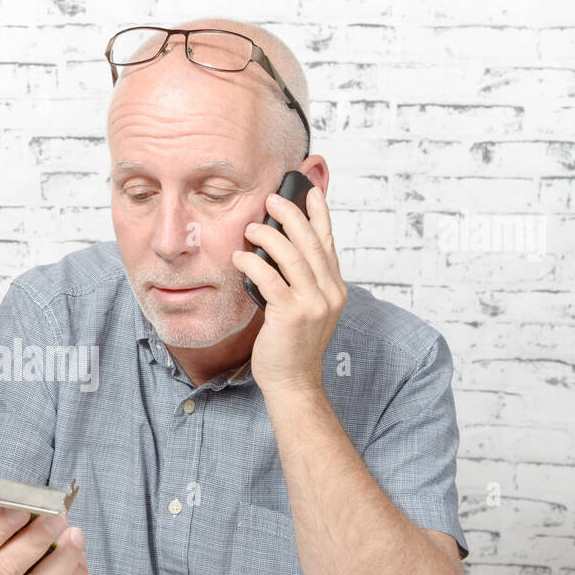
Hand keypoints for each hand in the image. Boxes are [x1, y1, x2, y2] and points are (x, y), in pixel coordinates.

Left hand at [230, 184, 346, 395]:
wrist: (293, 382)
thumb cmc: (292, 346)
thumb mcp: (305, 309)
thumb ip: (300, 282)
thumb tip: (277, 250)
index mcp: (335, 289)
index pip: (328, 243)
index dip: (319, 215)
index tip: (310, 192)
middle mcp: (330, 293)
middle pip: (311, 243)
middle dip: (291, 215)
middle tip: (272, 199)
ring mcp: (313, 304)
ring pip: (292, 256)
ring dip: (269, 236)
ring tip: (251, 227)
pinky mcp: (292, 315)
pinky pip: (269, 278)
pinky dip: (252, 263)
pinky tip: (239, 257)